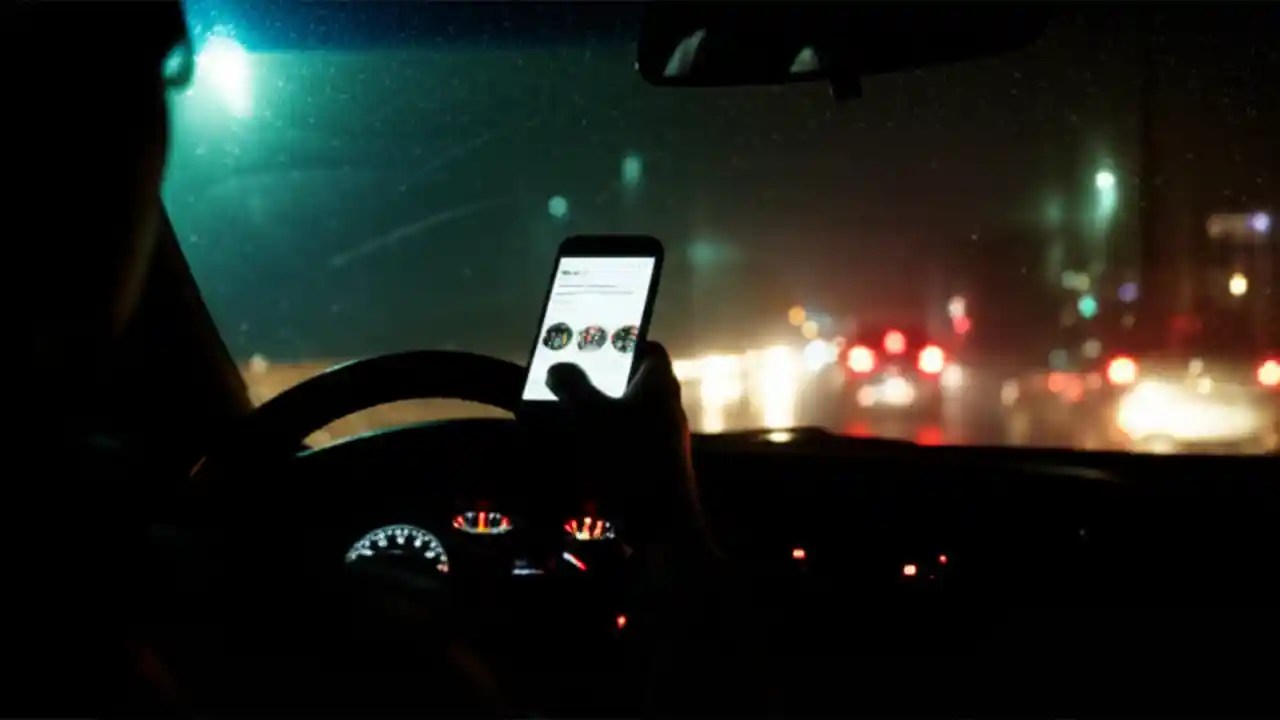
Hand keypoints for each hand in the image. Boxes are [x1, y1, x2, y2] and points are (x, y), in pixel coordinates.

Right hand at [545, 342, 705, 548]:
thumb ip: (571, 385)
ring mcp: (662, 439)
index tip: (590, 342)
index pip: (648, 347)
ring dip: (595, 413)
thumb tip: (558, 366)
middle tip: (564, 377)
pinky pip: (624, 444)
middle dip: (598, 379)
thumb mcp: (590, 415)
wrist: (660, 525)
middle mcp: (665, 406)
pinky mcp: (653, 467)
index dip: (620, 340)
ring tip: (559, 414)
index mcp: (659, 382)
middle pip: (631, 381)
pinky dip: (601, 442)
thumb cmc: (629, 459)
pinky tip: (576, 453)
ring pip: (625, 414)